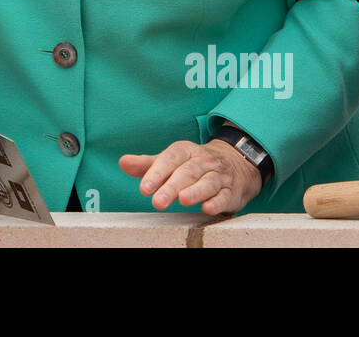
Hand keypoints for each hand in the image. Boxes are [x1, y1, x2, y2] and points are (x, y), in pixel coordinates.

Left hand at [119, 139, 262, 215]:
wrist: (235, 164)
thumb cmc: (193, 164)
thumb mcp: (170, 161)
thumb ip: (147, 164)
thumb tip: (123, 162)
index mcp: (186, 150)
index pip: (170, 159)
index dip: (157, 173)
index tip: (144, 188)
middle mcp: (203, 160)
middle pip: (187, 172)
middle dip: (171, 187)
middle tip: (157, 202)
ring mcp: (219, 175)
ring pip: (208, 182)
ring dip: (195, 191)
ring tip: (182, 200)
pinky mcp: (231, 191)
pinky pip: (225, 196)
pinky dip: (217, 202)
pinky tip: (207, 208)